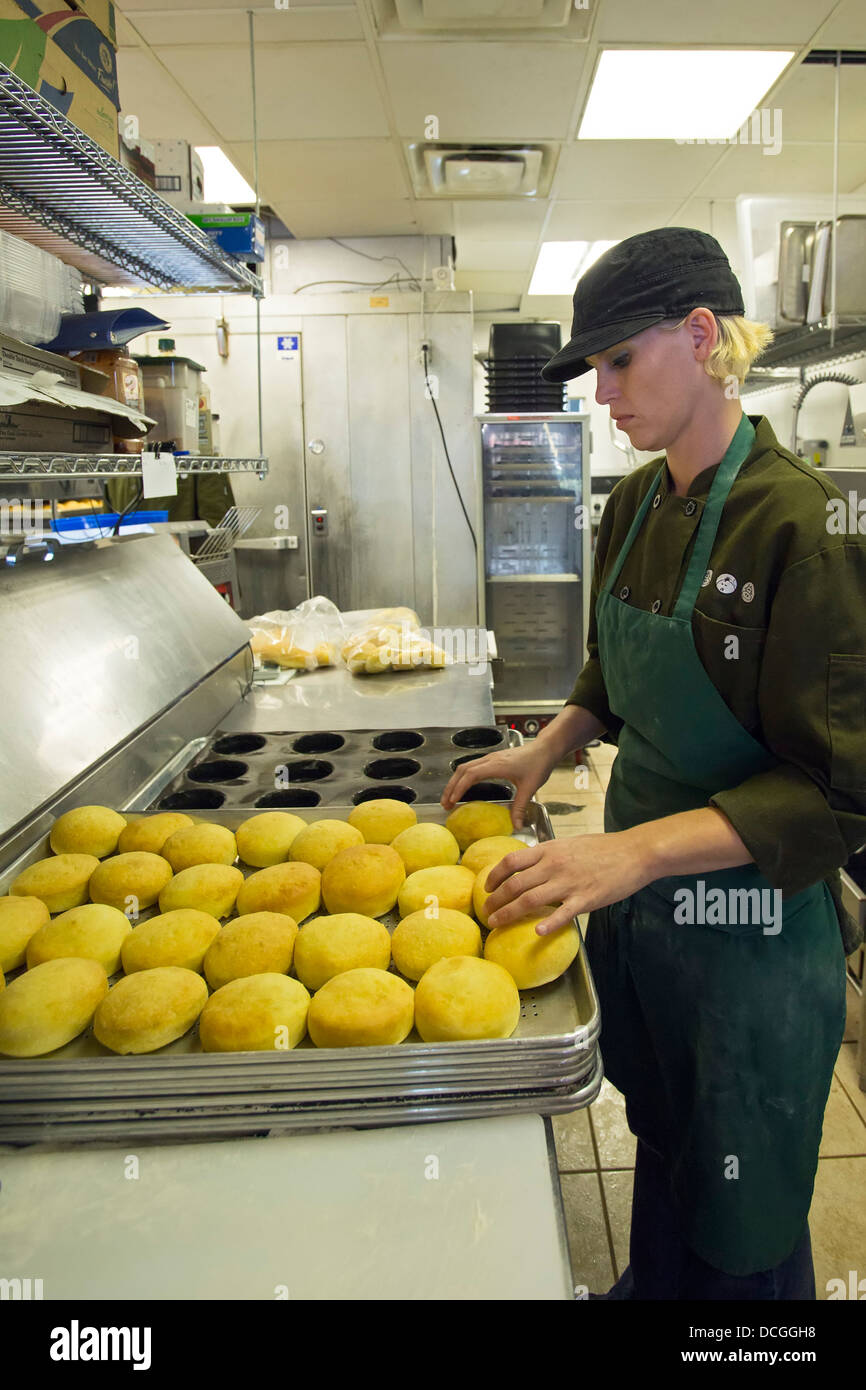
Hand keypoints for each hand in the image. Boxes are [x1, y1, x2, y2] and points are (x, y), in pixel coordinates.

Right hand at [440, 743, 555, 828]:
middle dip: (451, 787)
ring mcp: (490, 758)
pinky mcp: (493, 759)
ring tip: (450, 797)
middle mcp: (490, 759)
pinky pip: (472, 767)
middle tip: (445, 804)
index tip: (451, 801)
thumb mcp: (530, 788)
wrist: (544, 749)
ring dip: (455, 781)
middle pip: (462, 770)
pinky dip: (463, 777)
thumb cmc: (538, 765)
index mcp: (497, 765)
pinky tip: (464, 788)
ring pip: (465, 767)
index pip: (470, 775)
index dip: (459, 788)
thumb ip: (520, 807)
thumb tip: (516, 825)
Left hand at [483, 830, 652, 934]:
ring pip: (529, 899)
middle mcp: (554, 865)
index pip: (511, 862)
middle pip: (514, 884)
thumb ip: (548, 855)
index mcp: (548, 850)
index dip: (493, 876)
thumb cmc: (603, 848)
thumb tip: (528, 865)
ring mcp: (569, 882)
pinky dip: (547, 924)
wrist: (634, 852)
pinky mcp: (586, 899)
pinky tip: (536, 932)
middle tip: (486, 913)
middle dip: (495, 900)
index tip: (486, 887)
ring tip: (496, 924)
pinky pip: (562, 913)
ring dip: (508, 914)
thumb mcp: (569, 844)